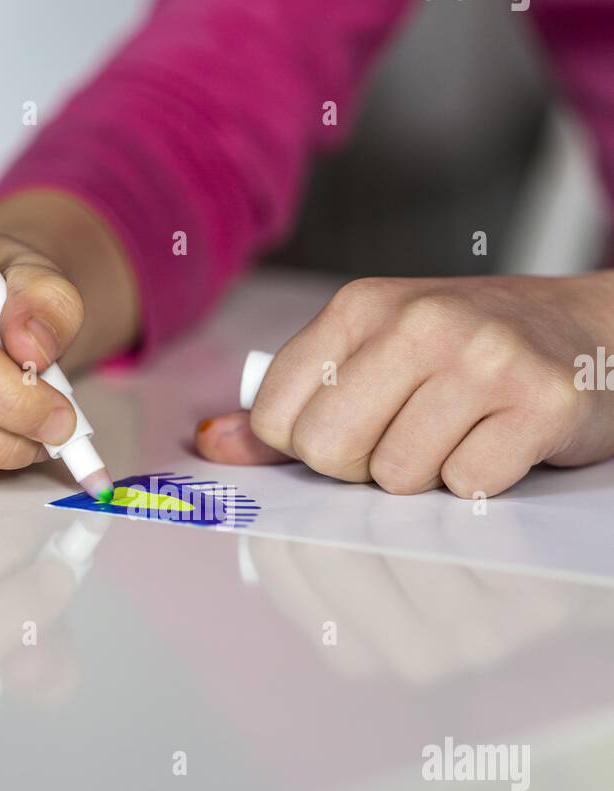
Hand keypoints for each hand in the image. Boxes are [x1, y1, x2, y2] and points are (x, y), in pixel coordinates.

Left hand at [196, 273, 613, 495]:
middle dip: (361, 467)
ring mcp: (485, 358)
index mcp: (362, 305)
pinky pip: (470, 485)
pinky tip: (502, 441)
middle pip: (328, 450)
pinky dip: (484, 480)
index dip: (310, 446)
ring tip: (461, 434)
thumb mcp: (374, 355)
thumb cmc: (472, 350)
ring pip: (399, 476)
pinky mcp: (542, 401)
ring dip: (429, 475)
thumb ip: (292, 402)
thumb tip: (213, 442)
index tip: (356, 427)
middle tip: (409, 437)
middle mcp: (420, 321)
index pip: (278, 417)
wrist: (594, 330)